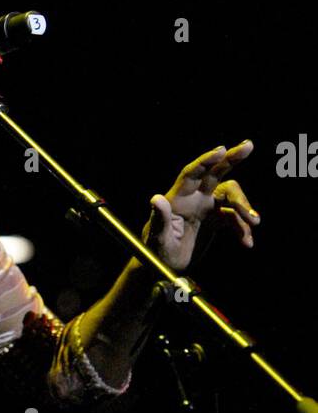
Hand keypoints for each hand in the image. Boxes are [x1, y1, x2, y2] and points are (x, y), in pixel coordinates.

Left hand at [142, 140, 259, 271]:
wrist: (168, 266)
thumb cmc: (156, 253)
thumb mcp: (157, 239)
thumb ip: (159, 220)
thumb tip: (156, 199)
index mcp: (177, 198)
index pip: (192, 174)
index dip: (206, 160)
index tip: (222, 150)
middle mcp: (194, 198)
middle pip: (215, 173)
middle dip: (231, 158)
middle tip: (249, 146)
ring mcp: (206, 207)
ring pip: (231, 197)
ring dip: (244, 207)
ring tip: (255, 223)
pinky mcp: (216, 220)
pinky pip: (235, 218)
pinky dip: (243, 229)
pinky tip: (247, 242)